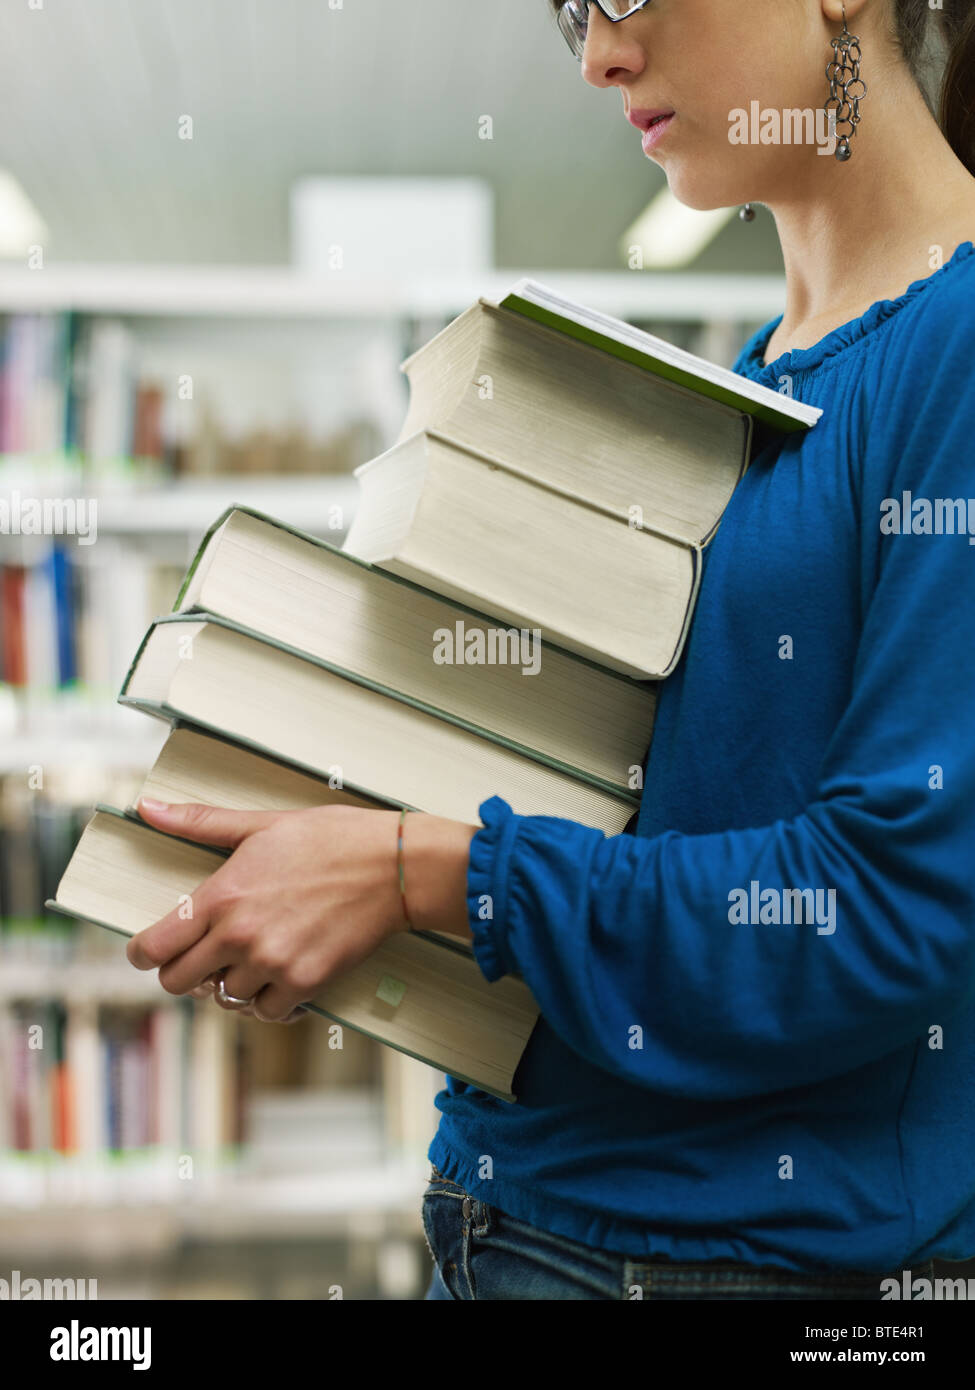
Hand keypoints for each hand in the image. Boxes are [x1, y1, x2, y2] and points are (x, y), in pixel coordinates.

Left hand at [127, 800, 407, 1021]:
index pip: (154, 947)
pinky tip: (277, 978)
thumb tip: (147, 807)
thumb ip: (200, 822)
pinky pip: (267, 1012)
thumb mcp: (261, 824)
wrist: (393, 866)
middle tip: (201, 958)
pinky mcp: (305, 982)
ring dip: (229, 985)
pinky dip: (267, 1002)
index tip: (150, 952)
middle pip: (178, 983)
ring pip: (223, 1000)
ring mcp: (273, 963)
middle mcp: (240, 935)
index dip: (143, 955)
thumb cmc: (332, 838)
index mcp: (222, 895)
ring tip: (247, 962)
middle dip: (182, 973)